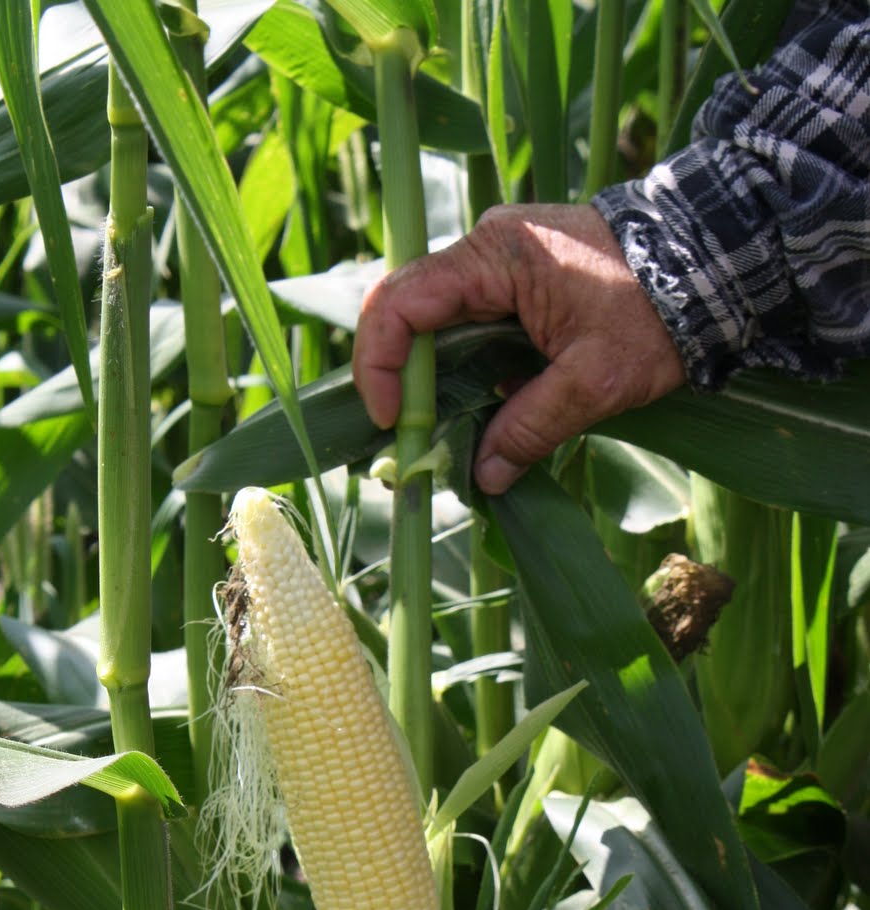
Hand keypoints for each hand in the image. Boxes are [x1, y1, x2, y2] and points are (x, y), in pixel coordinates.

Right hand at [352, 203, 686, 494]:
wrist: (716, 260)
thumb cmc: (656, 312)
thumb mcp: (595, 381)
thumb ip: (532, 426)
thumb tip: (483, 476)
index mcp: (496, 254)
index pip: (401, 303)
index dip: (381, 365)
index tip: (394, 422)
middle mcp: (486, 246)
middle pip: (408, 312)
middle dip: (400, 379)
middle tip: (409, 439)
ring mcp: (501, 258)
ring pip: (435, 321)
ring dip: (430, 378)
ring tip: (440, 433)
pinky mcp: (519, 277)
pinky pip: (468, 322)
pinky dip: (461, 367)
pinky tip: (475, 409)